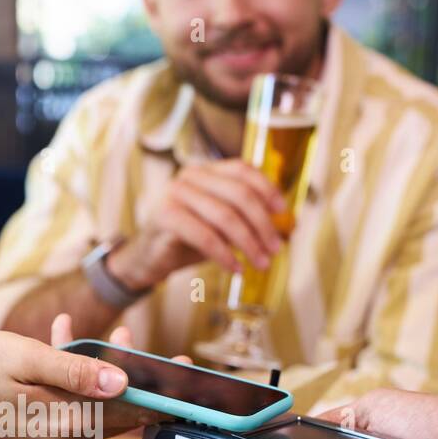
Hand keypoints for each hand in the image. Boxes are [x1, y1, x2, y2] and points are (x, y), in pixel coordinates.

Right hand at [0, 317, 193, 438]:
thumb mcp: (28, 360)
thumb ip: (76, 370)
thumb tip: (121, 378)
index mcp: (69, 423)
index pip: (131, 414)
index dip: (164, 396)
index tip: (188, 378)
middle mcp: (67, 435)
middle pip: (120, 408)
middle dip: (142, 376)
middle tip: (167, 352)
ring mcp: (55, 430)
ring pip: (98, 398)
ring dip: (109, 365)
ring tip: (120, 331)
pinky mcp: (43, 420)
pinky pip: (73, 394)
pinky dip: (76, 367)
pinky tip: (67, 333)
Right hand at [107, 158, 285, 290]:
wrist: (148, 258)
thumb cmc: (188, 240)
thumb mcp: (221, 226)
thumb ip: (248, 220)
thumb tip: (290, 226)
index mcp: (206, 171)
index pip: (243, 170)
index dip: (267, 189)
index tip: (284, 212)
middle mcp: (190, 175)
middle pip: (239, 194)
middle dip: (263, 224)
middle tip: (276, 249)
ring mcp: (175, 193)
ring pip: (225, 216)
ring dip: (248, 243)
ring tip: (260, 264)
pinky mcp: (165, 216)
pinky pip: (204, 235)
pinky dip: (224, 254)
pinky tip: (235, 269)